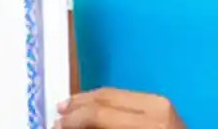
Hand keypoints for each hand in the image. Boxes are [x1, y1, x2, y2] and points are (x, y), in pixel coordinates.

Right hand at [57, 88, 186, 128]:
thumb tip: (67, 126)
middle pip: (105, 96)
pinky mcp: (163, 104)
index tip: (55, 126)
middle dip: (78, 106)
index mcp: (149, 123)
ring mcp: (162, 102)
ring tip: (68, 109)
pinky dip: (106, 104)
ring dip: (89, 101)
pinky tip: (93, 110)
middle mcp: (156, 106)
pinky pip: (126, 98)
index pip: (100, 112)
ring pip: (114, 93)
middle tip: (57, 115)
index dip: (73, 119)